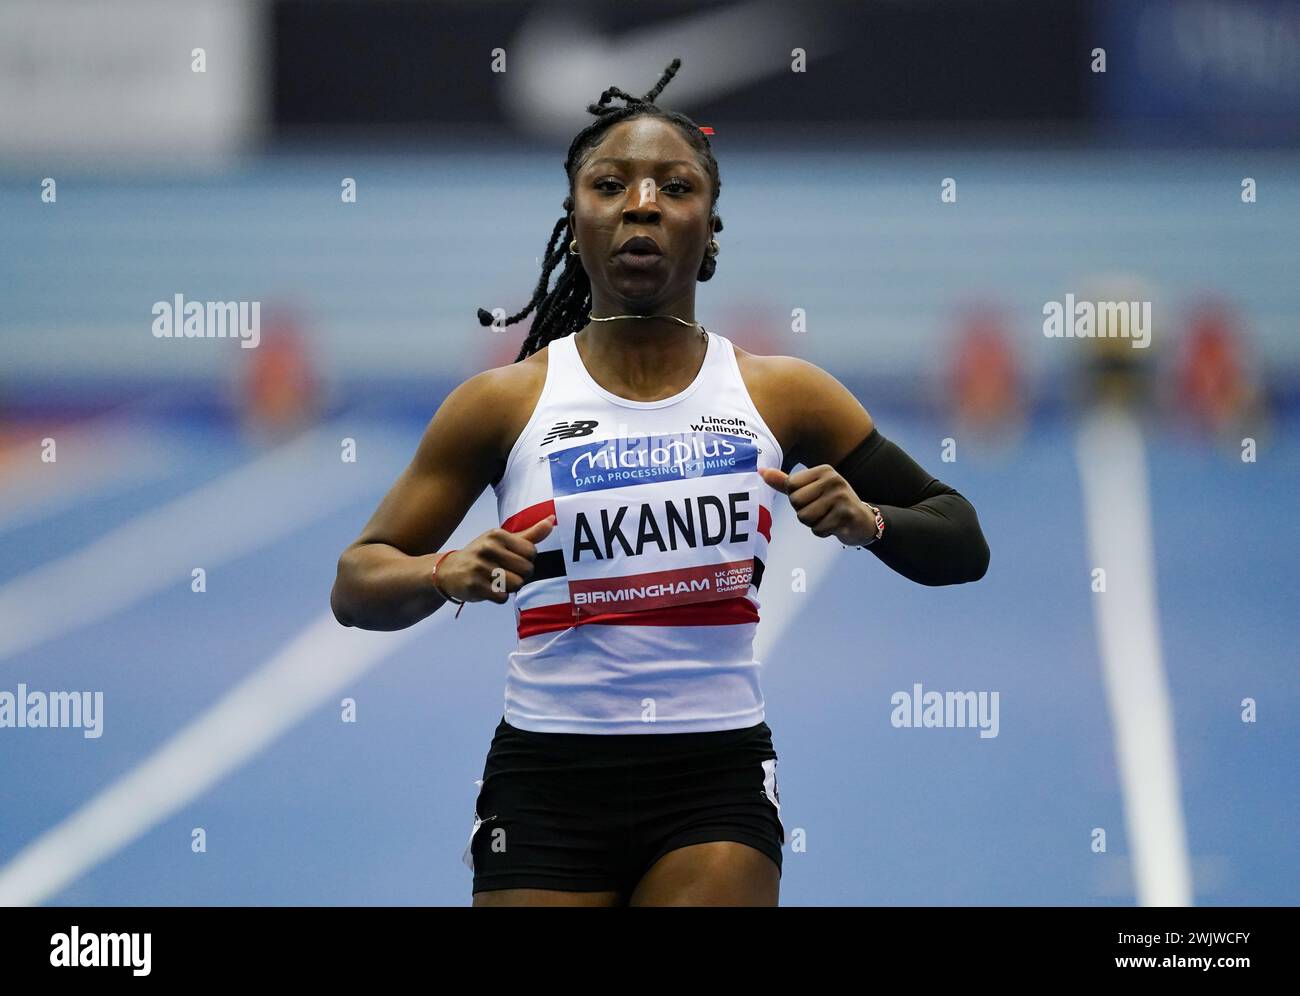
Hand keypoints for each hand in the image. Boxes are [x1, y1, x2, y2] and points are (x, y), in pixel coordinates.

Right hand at [434, 514, 556, 603]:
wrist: (448, 571)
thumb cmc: (481, 554)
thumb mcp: (502, 540)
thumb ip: (529, 534)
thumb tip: (552, 519)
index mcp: (497, 535)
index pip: (532, 552)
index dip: (526, 560)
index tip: (512, 560)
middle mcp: (488, 548)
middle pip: (527, 570)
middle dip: (520, 575)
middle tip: (504, 572)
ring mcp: (480, 567)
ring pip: (517, 584)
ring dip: (510, 587)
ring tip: (496, 580)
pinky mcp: (474, 586)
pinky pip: (503, 597)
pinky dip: (499, 596)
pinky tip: (488, 588)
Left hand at [757, 465, 878, 545]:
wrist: (863, 520)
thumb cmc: (831, 503)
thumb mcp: (809, 488)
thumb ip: (784, 481)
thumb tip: (760, 471)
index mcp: (823, 470)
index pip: (791, 486)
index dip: (797, 498)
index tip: (814, 498)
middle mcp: (834, 480)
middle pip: (796, 502)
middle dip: (803, 512)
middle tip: (821, 510)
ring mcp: (841, 497)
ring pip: (805, 517)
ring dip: (813, 523)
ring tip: (827, 517)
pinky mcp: (846, 515)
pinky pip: (818, 529)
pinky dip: (823, 531)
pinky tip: (835, 525)